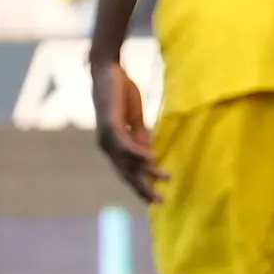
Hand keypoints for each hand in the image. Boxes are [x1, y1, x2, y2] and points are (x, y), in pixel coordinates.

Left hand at [91, 60, 165, 204]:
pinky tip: (153, 159)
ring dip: (148, 171)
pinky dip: (139, 153)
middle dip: (143, 188)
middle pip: (126, 174)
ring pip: (128, 161)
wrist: (107, 70)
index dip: (140, 185)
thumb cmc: (120, 92)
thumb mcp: (134, 119)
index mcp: (112, 146)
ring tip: (167, 178)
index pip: (127, 172)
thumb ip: (140, 137)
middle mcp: (106, 146)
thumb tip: (151, 157)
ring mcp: (106, 137)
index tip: (154, 199)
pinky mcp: (109, 125)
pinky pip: (126, 145)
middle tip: (159, 202)